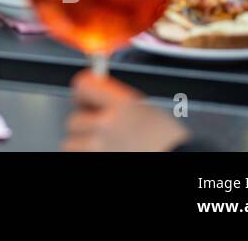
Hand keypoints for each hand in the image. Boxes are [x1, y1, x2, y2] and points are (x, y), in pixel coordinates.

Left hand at [63, 69, 187, 151]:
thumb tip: (92, 90)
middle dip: (86, 124)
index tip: (87, 98)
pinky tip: (104, 152)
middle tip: (103, 130)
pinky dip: (86, 155)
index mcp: (122, 104)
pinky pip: (76, 155)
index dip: (84, 92)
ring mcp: (100, 146)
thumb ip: (114, 97)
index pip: (83, 85)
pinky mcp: (95, 161)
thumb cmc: (166, 139)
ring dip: (83, 144)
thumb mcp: (143, 107)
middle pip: (74, 119)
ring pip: (71, 142)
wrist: (175, 159)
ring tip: (104, 145)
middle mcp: (108, 124)